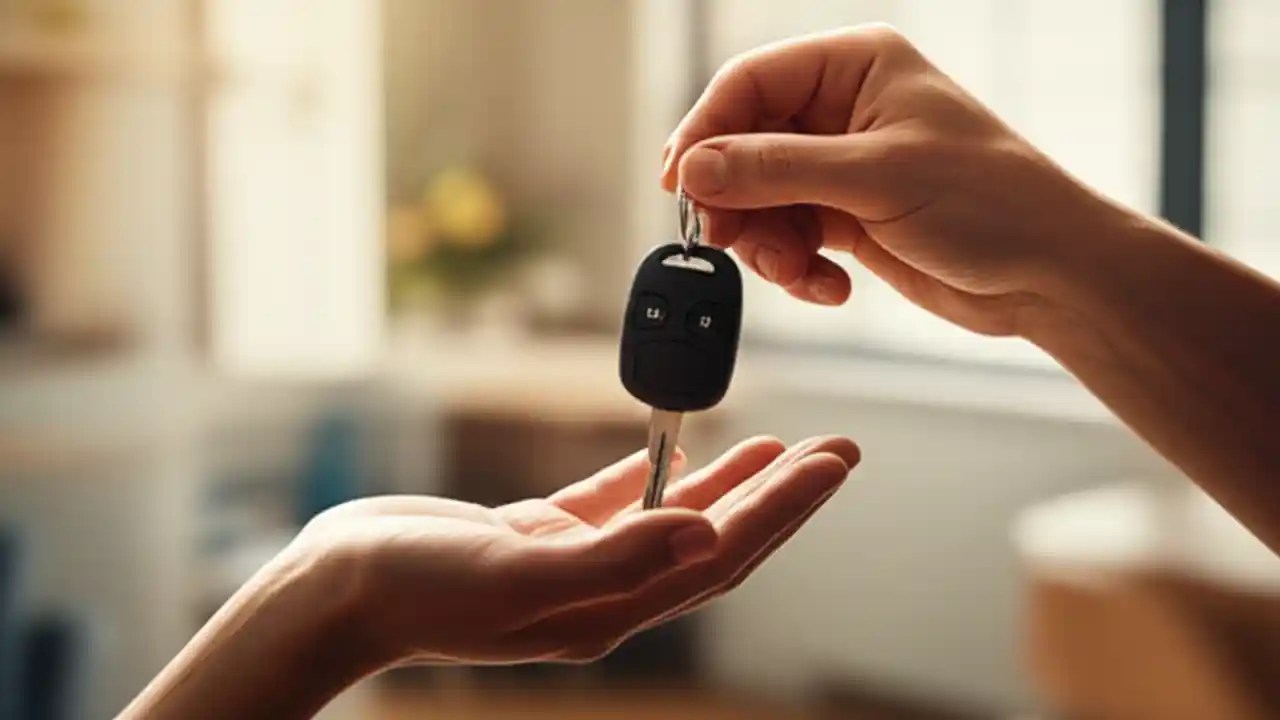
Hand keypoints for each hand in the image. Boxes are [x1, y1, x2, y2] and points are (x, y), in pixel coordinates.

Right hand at [123, 435, 859, 719]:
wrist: (338, 588)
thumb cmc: (417, 585)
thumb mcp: (518, 570)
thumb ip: (616, 556)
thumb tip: (708, 537)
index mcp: (611, 606)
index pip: (723, 557)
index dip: (784, 511)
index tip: (833, 466)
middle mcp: (604, 590)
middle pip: (716, 541)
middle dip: (781, 498)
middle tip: (837, 453)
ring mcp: (573, 564)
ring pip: (675, 519)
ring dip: (732, 485)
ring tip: (780, 449)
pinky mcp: (539, 535)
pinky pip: (616, 501)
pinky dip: (656, 475)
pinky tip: (683, 450)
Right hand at [663, 24, 1127, 335]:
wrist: (1050, 276)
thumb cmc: (993, 203)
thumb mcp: (876, 177)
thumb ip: (777, 170)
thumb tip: (695, 169)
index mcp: (855, 67)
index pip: (749, 83)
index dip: (705, 131)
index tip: (679, 184)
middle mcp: (843, 110)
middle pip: (744, 146)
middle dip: (736, 200)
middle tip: (730, 241)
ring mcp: (842, 166)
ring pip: (759, 199)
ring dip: (767, 243)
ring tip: (800, 271)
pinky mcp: (847, 217)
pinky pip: (788, 236)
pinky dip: (796, 266)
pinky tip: (830, 285)